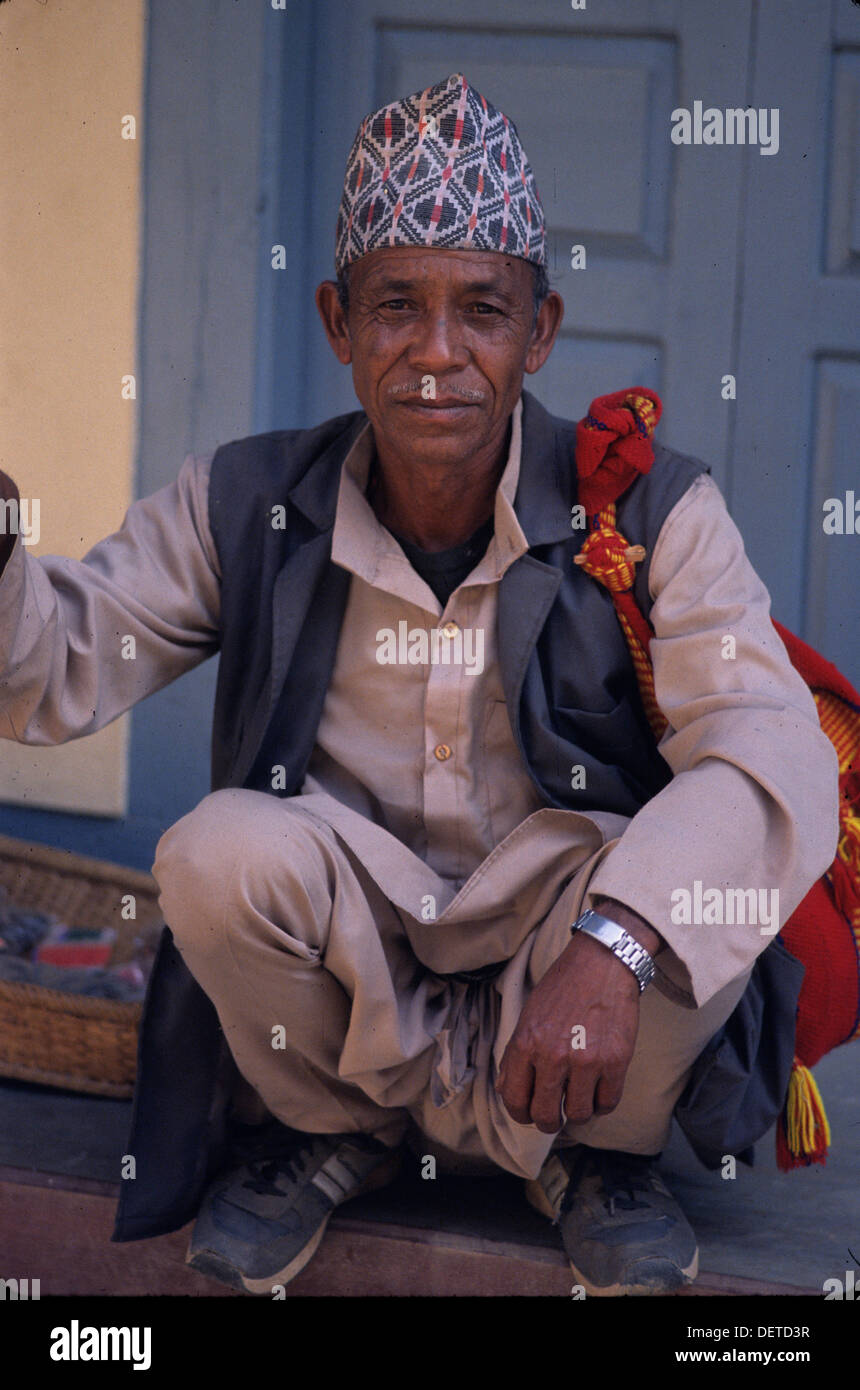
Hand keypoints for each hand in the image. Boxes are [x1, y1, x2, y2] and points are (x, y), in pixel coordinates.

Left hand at [495, 899, 659, 1133]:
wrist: (602, 962)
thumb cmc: (563, 987)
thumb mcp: (529, 1015)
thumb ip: (516, 1054)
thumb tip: (507, 1089)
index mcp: (527, 1043)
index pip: (515, 1099)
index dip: (520, 1114)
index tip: (528, 1113)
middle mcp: (553, 1056)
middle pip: (546, 1115)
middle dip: (548, 1121)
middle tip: (554, 1116)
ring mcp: (587, 1061)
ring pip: (579, 1115)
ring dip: (578, 1113)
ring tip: (579, 1099)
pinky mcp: (616, 1061)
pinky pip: (608, 1104)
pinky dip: (602, 1104)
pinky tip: (599, 1090)